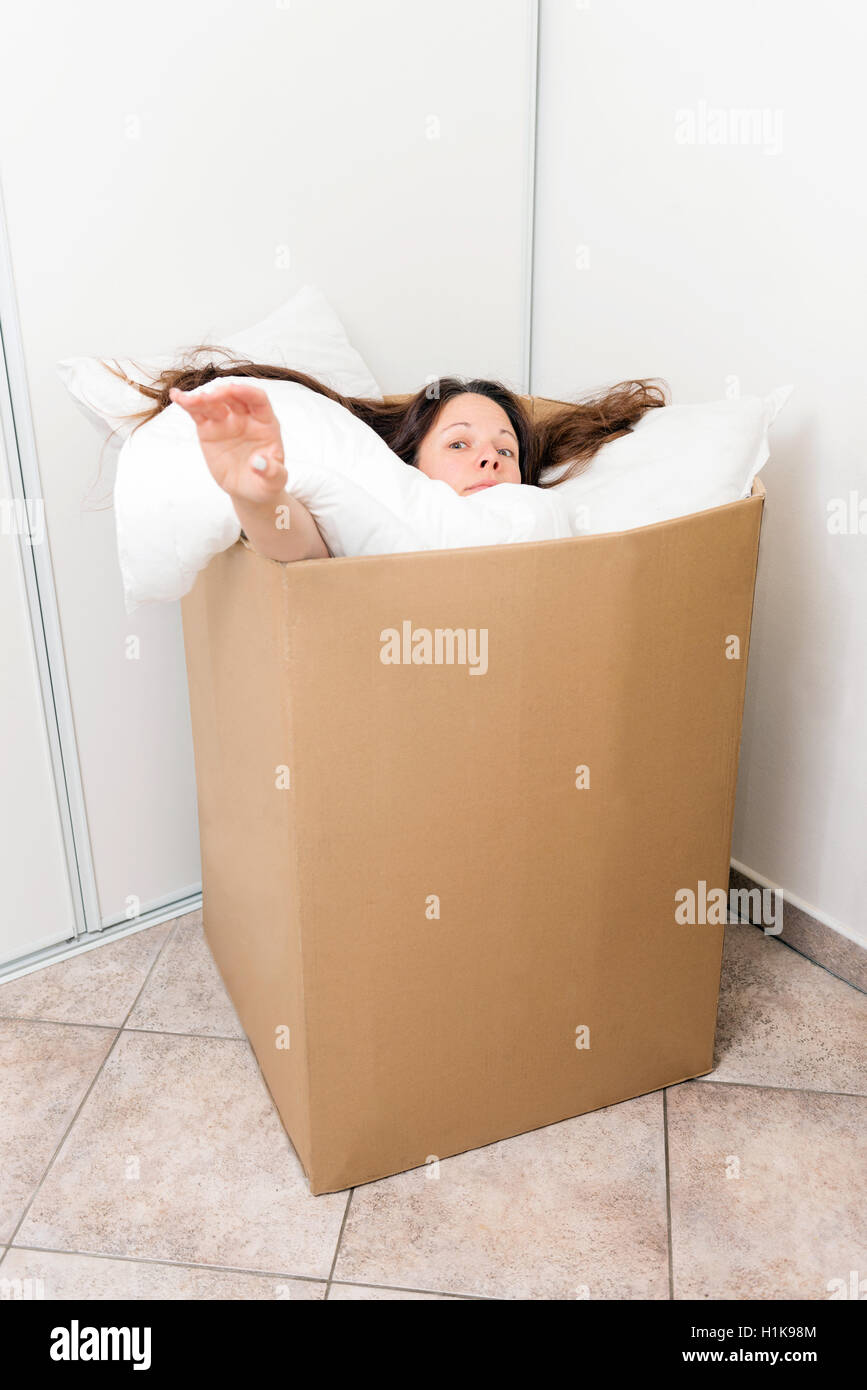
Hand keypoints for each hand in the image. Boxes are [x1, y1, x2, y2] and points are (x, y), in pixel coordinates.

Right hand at [169, 380, 287, 503]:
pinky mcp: (209, 429)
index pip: (258, 399)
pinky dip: (188, 404)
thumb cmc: (265, 482)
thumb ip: (272, 472)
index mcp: (265, 423)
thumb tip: (259, 463)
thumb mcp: (274, 481)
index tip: (233, 389)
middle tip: (208, 397)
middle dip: (221, 394)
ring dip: (200, 399)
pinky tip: (177, 397)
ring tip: (187, 400)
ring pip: (213, 403)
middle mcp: (245, 417)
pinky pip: (198, 413)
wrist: (247, 489)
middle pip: (233, 397)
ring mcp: (226, 421)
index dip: (246, 392)